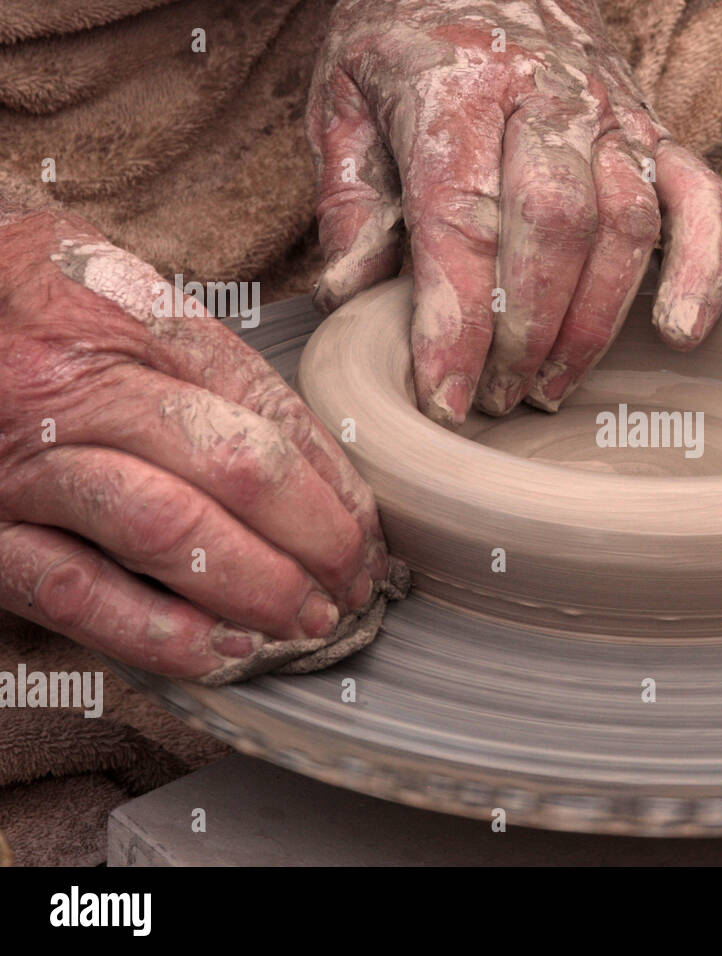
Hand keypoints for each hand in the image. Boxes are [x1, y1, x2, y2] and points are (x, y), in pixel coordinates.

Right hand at [0, 209, 388, 679]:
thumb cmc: (65, 314)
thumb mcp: (155, 316)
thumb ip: (236, 388)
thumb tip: (333, 486)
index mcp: (141, 332)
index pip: (270, 419)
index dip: (336, 491)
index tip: (371, 540)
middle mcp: (82, 395)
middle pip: (236, 471)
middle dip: (317, 542)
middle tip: (357, 586)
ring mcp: (30, 467)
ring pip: (168, 533)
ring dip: (258, 590)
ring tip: (310, 622)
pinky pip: (80, 595)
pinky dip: (163, 634)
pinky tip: (226, 652)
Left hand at [307, 0, 721, 423]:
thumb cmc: (406, 37)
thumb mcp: (343, 99)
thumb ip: (350, 197)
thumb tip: (353, 294)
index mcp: (455, 84)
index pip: (461, 217)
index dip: (457, 320)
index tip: (446, 396)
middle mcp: (545, 94)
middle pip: (554, 227)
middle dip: (526, 331)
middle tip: (494, 399)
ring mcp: (613, 113)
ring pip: (626, 226)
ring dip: (593, 323)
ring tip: (549, 388)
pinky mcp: (656, 129)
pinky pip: (702, 200)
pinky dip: (705, 268)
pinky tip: (683, 331)